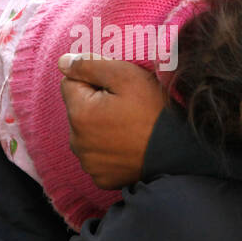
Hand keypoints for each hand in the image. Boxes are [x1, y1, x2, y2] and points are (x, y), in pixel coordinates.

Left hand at [58, 54, 166, 189]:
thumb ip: (89, 65)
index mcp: (79, 113)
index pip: (70, 83)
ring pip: (86, 134)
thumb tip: (63, 62)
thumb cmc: (154, 111)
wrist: (178, 152)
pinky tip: (128, 145)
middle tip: (127, 107)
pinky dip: (109, 150)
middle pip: (78, 110)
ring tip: (130, 127)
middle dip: (96, 104)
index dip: (93, 80)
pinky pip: (97, 156)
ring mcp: (88, 163)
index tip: (116, 88)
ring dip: (101, 127)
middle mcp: (77, 142)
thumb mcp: (126, 75)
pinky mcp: (101, 178)